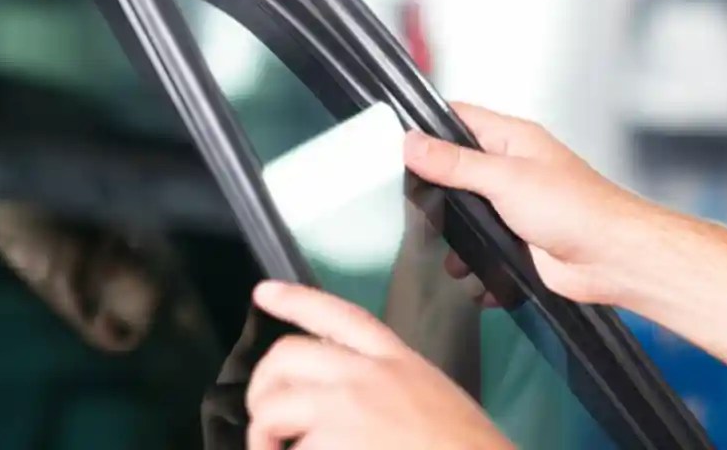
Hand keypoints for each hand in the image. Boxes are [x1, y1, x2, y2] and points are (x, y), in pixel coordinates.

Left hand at [245, 281, 511, 449]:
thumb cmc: (464, 448)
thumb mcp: (430, 394)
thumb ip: (387, 384)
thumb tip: (341, 400)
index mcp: (395, 359)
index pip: (337, 315)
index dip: (295, 300)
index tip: (264, 292)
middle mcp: (365, 375)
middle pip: (286, 356)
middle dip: (262, 389)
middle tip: (264, 418)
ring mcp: (344, 410)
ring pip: (272, 410)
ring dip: (263, 438)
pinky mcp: (329, 446)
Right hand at [403, 103, 665, 305]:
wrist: (612, 258)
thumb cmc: (577, 208)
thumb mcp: (505, 178)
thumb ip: (455, 163)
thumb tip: (412, 143)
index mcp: (512, 140)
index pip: (459, 119)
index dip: (427, 126)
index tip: (396, 142)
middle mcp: (513, 169)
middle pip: (457, 169)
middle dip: (436, 190)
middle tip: (411, 202)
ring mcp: (515, 207)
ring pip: (468, 216)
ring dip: (456, 239)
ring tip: (447, 253)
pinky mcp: (519, 243)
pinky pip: (484, 252)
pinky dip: (476, 268)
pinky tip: (472, 278)